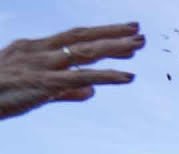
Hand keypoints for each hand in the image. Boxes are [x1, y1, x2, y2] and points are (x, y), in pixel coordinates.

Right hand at [0, 22, 142, 119]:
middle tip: (139, 32)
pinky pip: (81, 77)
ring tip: (139, 46)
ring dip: (114, 49)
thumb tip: (91, 91)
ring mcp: (41, 66)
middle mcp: (38, 52)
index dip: (99, 33)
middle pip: (81, 38)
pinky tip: (127, 77)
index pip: (73, 36)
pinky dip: (107, 76)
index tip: (124, 30)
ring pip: (84, 53)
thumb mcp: (34, 88)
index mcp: (33, 49)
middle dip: (112, 34)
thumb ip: (66, 91)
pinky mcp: (43, 83)